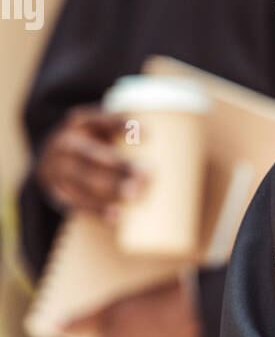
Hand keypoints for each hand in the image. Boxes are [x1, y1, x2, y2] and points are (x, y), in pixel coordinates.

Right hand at [34, 104, 148, 216]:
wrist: (52, 157)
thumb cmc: (92, 140)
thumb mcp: (103, 127)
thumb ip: (126, 131)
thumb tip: (160, 144)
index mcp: (79, 122)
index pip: (100, 121)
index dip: (122, 127)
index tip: (149, 135)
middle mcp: (65, 144)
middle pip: (91, 155)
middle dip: (119, 165)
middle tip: (147, 174)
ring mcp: (57, 169)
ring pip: (84, 181)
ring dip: (111, 189)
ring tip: (137, 194)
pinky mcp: (58, 191)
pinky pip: (76, 202)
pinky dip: (96, 210)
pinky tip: (117, 215)